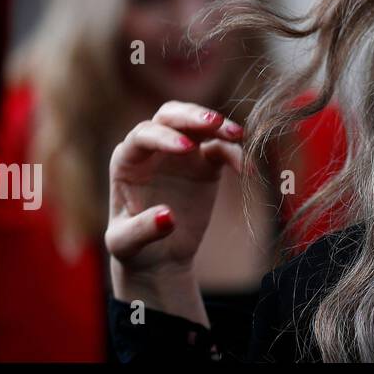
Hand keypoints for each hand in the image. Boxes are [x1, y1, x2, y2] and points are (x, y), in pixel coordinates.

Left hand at [106, 102, 243, 321]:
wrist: (159, 257)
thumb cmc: (135, 248)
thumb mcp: (126, 244)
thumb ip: (142, 230)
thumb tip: (168, 217)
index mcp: (127, 161)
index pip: (143, 135)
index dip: (164, 136)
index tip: (187, 147)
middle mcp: (153, 150)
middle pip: (170, 115)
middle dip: (192, 115)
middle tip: (214, 123)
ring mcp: (182, 154)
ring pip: (199, 124)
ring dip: (219, 125)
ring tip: (238, 135)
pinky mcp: (206, 164)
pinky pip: (222, 148)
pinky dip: (236, 153)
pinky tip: (247, 170)